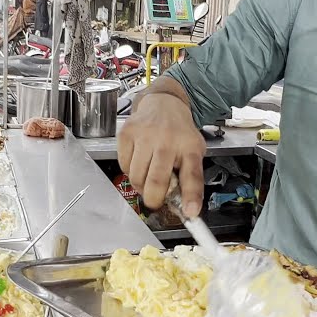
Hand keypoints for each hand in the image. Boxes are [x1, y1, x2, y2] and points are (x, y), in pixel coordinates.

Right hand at [117, 92, 204, 214]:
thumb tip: (184, 208)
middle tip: (155, 201)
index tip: (191, 213)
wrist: (164, 103)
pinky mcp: (127, 133)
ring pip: (136, 177)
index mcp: (190, 147)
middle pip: (157, 181)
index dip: (191, 197)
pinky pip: (124, 166)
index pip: (192, 176)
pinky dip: (129, 171)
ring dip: (140, 185)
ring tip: (146, 178)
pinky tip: (138, 161)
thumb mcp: (193, 151)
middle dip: (154, 199)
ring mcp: (145, 135)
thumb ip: (188, 177)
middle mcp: (168, 140)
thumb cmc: (179, 133)